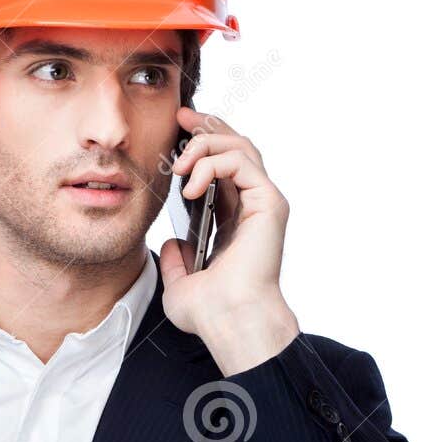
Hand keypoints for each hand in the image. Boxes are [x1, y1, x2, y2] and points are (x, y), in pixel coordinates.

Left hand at [159, 105, 299, 371]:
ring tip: (181, 165)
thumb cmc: (212, 313)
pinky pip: (241, 162)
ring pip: (240, 146)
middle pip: (236, 146)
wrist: (230, 321)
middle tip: (181, 120)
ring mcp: (264, 203)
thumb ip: (177, 261)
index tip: (178, 131)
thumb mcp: (180, 284)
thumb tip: (172, 244)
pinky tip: (191, 187)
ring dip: (205, 144)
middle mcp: (253, 207)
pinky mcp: (269, 203)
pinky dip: (213, 164)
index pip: (224, 166)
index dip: (204, 142)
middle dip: (207, 126)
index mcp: (235, 220)